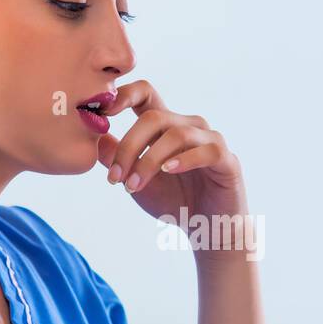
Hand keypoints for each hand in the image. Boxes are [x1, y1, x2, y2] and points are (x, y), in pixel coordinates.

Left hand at [96, 80, 245, 222]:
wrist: (206, 230)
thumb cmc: (172, 201)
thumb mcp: (135, 181)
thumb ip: (116, 159)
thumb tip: (95, 137)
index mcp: (165, 126)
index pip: (145, 94)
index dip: (124, 94)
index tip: (102, 112)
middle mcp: (188, 126)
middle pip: (155, 116)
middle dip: (129, 146)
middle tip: (115, 178)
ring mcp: (209, 140)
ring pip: (176, 134)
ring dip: (149, 161)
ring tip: (133, 187)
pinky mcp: (226, 160)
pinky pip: (206, 151)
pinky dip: (185, 159)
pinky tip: (168, 171)